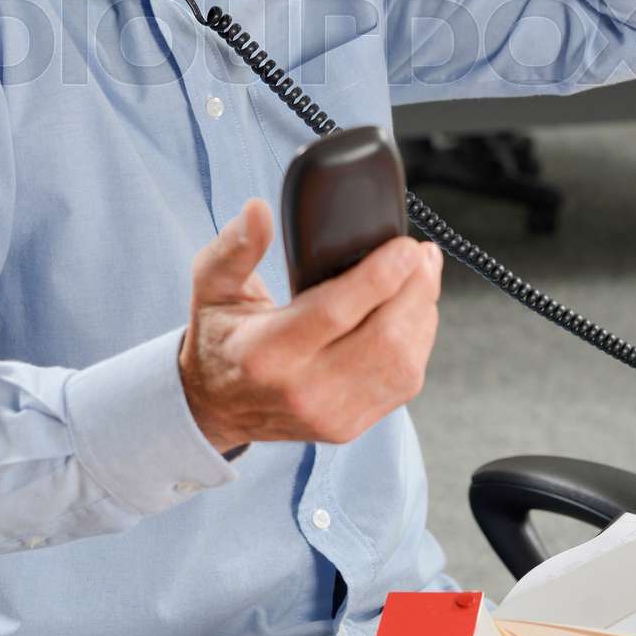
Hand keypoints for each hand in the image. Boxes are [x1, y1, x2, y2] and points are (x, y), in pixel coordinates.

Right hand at [178, 198, 443, 453]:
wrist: (216, 407)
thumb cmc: (220, 337)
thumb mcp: (212, 285)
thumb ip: (234, 246)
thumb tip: (259, 210)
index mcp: (264, 352)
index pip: (334, 312)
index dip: (379, 276)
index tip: (405, 246)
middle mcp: (302, 389)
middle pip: (384, 339)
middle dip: (415, 289)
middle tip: (422, 253)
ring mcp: (331, 415)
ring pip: (403, 363)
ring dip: (423, 313)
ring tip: (422, 276)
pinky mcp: (351, 425)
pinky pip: (404, 383)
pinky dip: (418, 342)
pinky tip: (413, 312)